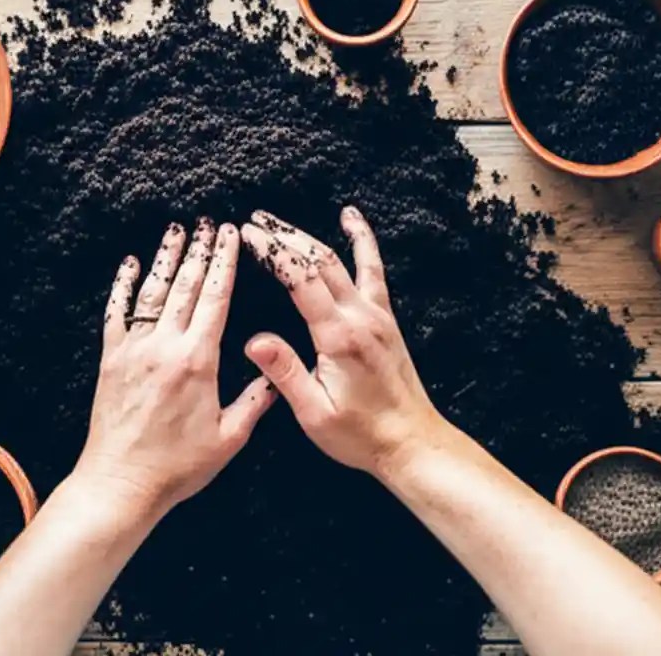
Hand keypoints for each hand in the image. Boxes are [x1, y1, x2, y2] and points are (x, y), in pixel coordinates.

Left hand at [75, 218, 274, 513]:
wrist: (122, 483)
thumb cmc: (178, 467)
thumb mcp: (229, 438)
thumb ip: (254, 402)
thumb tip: (276, 377)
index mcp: (198, 360)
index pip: (215, 298)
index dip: (224, 263)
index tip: (231, 235)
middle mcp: (164, 347)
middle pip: (185, 286)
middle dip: (199, 250)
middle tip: (209, 222)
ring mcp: (134, 350)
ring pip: (152, 292)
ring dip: (165, 258)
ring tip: (176, 230)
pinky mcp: (111, 360)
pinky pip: (117, 313)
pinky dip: (123, 286)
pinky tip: (130, 264)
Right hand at [241, 207, 446, 475]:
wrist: (411, 442)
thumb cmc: (361, 435)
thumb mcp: (314, 413)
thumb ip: (286, 373)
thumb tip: (253, 341)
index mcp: (339, 338)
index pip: (300, 280)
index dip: (273, 253)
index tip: (249, 235)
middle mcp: (360, 318)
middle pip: (319, 261)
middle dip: (285, 236)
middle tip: (255, 221)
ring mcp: (376, 314)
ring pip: (341, 261)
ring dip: (309, 236)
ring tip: (280, 221)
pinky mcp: (385, 319)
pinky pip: (372, 269)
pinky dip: (362, 240)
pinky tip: (351, 218)